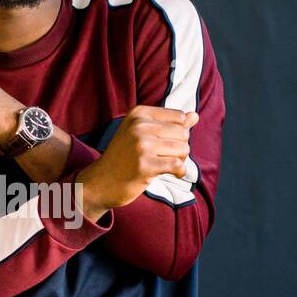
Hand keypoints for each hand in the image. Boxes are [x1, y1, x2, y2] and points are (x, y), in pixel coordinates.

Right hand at [75, 105, 198, 212]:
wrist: (100, 182)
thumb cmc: (124, 157)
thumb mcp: (143, 134)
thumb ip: (171, 124)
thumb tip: (195, 115)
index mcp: (138, 113)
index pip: (179, 117)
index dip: (178, 133)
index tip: (166, 144)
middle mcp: (139, 126)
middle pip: (183, 133)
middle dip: (180, 148)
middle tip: (165, 157)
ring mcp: (141, 145)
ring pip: (183, 149)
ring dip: (179, 160)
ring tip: (165, 165)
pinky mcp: (145, 165)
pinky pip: (178, 165)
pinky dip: (180, 172)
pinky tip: (172, 174)